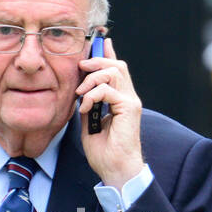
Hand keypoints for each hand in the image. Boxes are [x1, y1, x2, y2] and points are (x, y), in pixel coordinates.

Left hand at [76, 35, 144, 186]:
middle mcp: (129, 98)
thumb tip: (81, 91)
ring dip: (92, 78)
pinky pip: (108, 90)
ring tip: (81, 93)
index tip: (97, 42)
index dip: (107, 53)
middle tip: (81, 66)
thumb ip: (89, 104)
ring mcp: (130, 102)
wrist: (116, 169)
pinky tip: (85, 108)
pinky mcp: (129, 109)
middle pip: (117, 65)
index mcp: (121, 99)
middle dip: (97, 60)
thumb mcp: (90, 122)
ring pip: (114, 72)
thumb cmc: (104, 152)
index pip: (117, 69)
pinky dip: (93, 96)